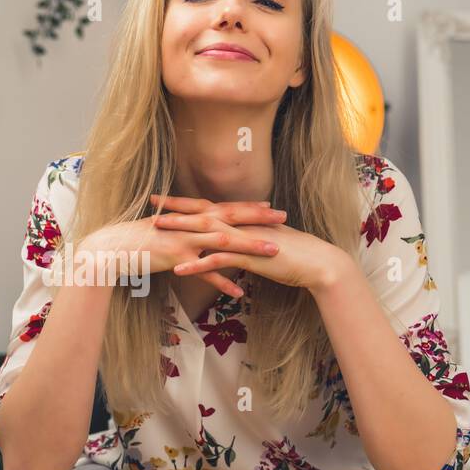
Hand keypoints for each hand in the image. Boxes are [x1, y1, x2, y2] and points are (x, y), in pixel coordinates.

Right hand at [81, 200, 285, 298]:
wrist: (111, 248)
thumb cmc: (136, 240)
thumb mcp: (164, 230)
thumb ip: (183, 229)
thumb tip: (196, 232)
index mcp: (189, 217)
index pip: (225, 208)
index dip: (248, 207)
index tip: (271, 207)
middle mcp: (190, 224)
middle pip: (230, 219)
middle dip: (258, 218)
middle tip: (284, 218)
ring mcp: (184, 240)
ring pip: (223, 242)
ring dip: (250, 246)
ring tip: (274, 252)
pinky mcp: (176, 258)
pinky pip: (204, 271)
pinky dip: (223, 280)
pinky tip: (239, 291)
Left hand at [148, 194, 349, 293]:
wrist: (317, 261)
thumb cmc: (293, 254)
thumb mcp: (264, 242)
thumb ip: (248, 238)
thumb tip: (235, 239)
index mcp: (243, 220)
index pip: (209, 207)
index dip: (185, 203)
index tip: (164, 199)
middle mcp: (241, 225)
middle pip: (203, 214)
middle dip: (176, 210)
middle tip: (151, 208)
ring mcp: (245, 240)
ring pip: (207, 233)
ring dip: (181, 232)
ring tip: (157, 233)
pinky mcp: (250, 257)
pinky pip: (219, 260)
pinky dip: (198, 265)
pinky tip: (179, 270)